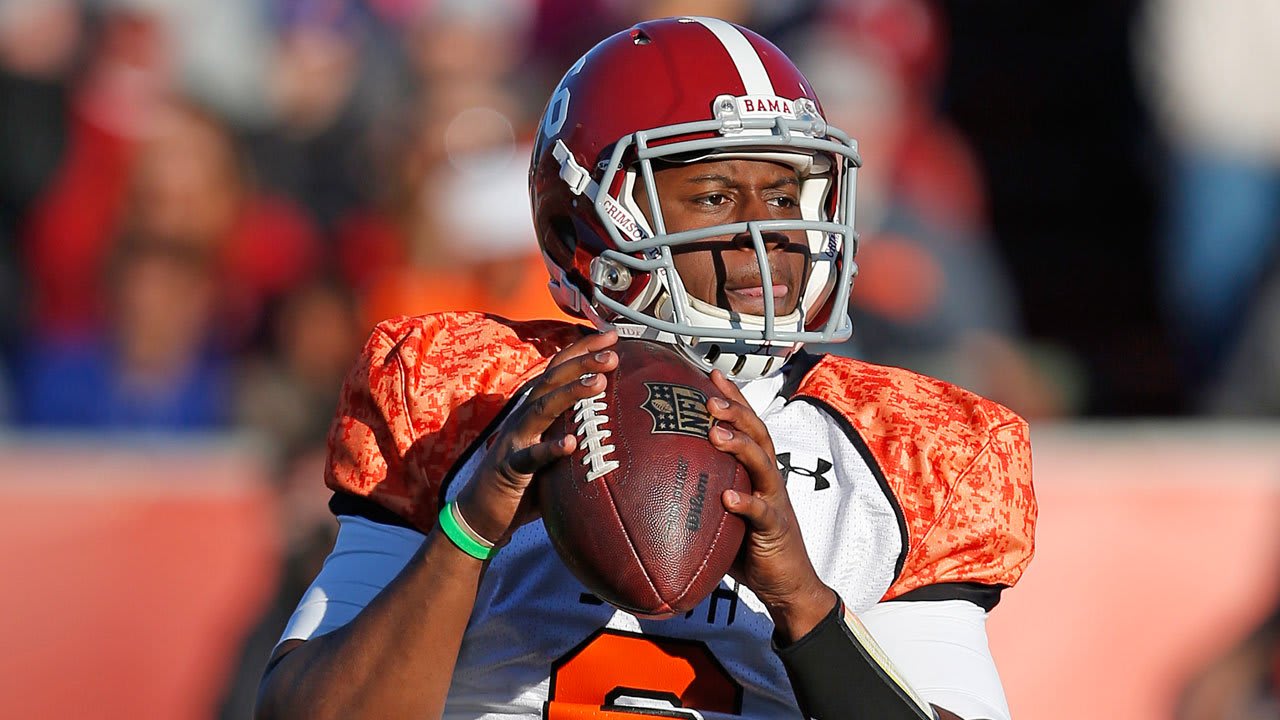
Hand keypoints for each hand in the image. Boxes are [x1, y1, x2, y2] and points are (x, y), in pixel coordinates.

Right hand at [453, 330, 618, 546]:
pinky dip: (550, 450)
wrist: (481, 515)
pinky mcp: (510, 468)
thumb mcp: (553, 452)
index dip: (583, 350)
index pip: (559, 370)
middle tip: (613, 353)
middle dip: (583, 362)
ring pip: (543, 409)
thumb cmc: (524, 482)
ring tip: (599, 383)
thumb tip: (619, 427)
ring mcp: (515, 440)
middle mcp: (524, 417)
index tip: (611, 335)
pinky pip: (531, 458)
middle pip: (552, 380)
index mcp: (535, 410)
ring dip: (571, 393)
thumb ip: (576, 434)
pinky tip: (570, 444)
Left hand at [705, 369, 835, 639]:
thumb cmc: (749, 547)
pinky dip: (746, 503)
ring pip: (762, 463)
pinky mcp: (776, 528)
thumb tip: (649, 484)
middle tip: (708, 398)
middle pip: (756, 433)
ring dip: (739, 445)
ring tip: (715, 434)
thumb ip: (698, 495)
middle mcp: (768, 478)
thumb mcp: (720, 515)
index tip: (709, 373)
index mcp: (756, 470)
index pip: (746, 424)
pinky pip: (762, 512)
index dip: (732, 397)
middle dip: (735, 411)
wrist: (787, 585)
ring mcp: (775, 500)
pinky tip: (728, 498)